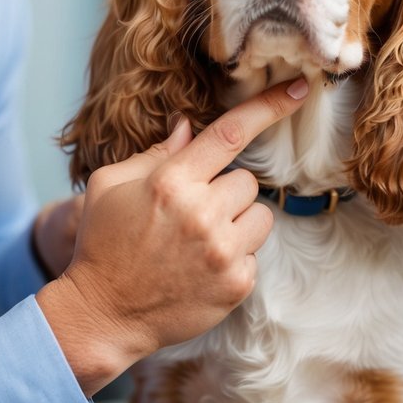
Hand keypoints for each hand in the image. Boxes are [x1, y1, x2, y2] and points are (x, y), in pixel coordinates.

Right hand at [37, 78, 308, 394]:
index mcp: (171, 181)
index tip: (300, 89)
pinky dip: (234, 258)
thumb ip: (155, 154)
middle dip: (225, 192)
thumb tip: (189, 127)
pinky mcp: (236, 284)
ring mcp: (222, 251)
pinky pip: (254, 254)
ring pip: (260, 216)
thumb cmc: (103, 244)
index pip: (232, 133)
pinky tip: (200, 268)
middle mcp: (202, 213)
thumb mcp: (111, 186)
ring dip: (237, 222)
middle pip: (248, 181)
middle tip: (193, 213)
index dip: (270, 106)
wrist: (103, 314)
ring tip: (200, 241)